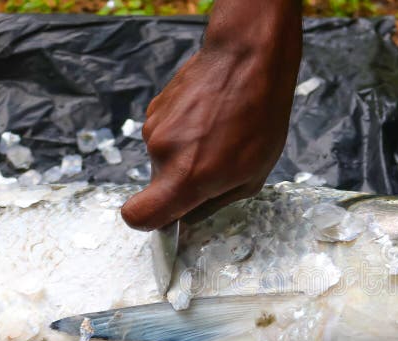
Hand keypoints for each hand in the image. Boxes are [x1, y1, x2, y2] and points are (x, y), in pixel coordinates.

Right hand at [121, 0, 302, 230]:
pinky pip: (165, 134)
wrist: (247, 59)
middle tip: (217, 163)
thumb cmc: (260, 118)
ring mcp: (154, 128)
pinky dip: (184, 133)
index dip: (148, 224)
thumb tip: (189, 217)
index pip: (138, 216)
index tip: (166, 218)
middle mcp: (162, 154)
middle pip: (158, 186)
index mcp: (186, 178)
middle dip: (182, 182)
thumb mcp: (252, 176)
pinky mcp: (155, 108)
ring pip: (164, 158)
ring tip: (219, 134)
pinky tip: (209, 118)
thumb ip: (214, 203)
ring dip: (186, 154)